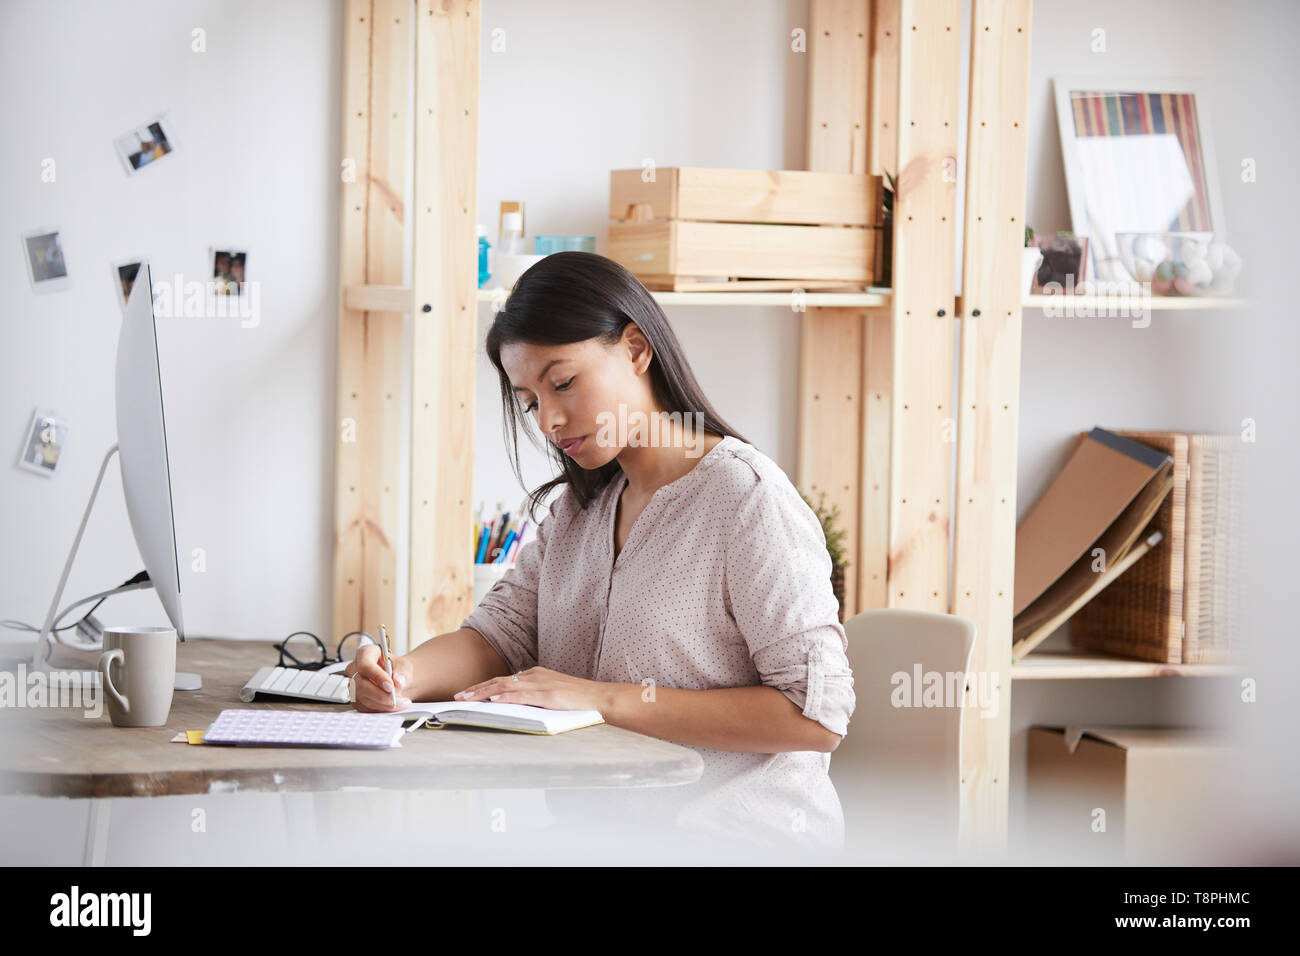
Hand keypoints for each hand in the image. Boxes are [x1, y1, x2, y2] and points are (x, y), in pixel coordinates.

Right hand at [345, 643, 413, 711]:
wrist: (396, 679)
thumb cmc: (397, 668)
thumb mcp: (404, 665)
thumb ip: (402, 672)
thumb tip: (398, 682)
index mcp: (364, 653)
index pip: (365, 666)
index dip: (377, 677)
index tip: (390, 686)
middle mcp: (354, 668)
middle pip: (361, 685)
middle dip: (381, 695)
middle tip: (398, 700)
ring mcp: (352, 685)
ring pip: (363, 698)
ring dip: (383, 704)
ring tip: (401, 703)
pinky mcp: (355, 699)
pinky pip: (365, 707)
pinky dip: (381, 709)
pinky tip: (393, 706)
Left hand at [453, 666, 609, 711]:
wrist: (600, 698)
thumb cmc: (577, 700)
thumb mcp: (551, 694)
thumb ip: (534, 696)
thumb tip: (514, 704)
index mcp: (535, 675)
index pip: (503, 681)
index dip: (483, 687)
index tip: (467, 693)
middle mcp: (535, 676)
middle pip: (499, 682)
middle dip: (477, 689)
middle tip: (458, 697)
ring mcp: (541, 685)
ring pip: (506, 687)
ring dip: (484, 693)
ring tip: (467, 698)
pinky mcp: (548, 696)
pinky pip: (522, 696)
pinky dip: (506, 698)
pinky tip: (492, 701)